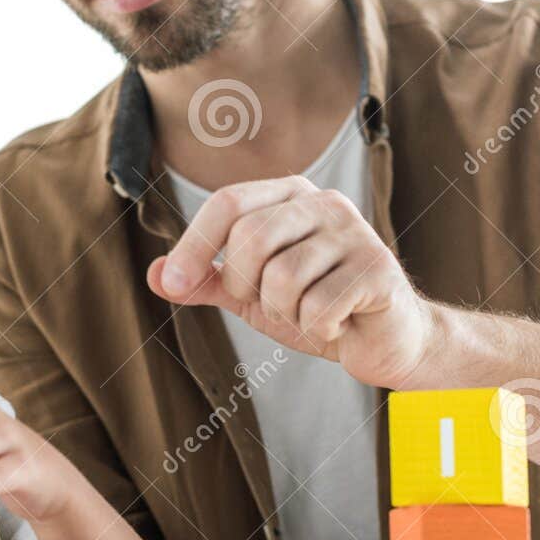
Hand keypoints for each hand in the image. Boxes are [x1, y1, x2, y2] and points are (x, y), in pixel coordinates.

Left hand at [147, 176, 435, 387]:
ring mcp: (355, 233)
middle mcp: (324, 203)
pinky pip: (317, 307)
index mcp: (289, 197)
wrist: (383, 341)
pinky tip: (338, 324)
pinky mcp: (378, 269)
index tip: (173, 283)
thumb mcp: (251, 295)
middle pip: (251, 237)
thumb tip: (155, 274)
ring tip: (309, 313)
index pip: (227, 203)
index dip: (194, 244)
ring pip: (282, 278)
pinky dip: (317, 329)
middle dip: (247, 286)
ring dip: (285, 313)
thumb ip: (206, 282)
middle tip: (272, 304)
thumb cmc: (316, 309)